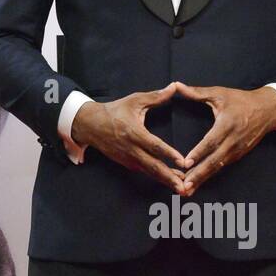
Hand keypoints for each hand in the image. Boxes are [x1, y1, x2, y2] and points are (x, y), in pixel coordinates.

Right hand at [70, 83, 189, 192]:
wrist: (91, 125)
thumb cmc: (114, 111)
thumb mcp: (134, 100)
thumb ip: (156, 96)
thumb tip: (175, 86)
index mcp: (134, 133)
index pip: (155, 146)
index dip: (169, 154)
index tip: (183, 162)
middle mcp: (132, 149)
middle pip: (153, 167)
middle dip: (169, 178)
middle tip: (184, 187)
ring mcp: (129, 159)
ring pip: (150, 173)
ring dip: (166, 181)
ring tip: (182, 189)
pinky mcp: (127, 164)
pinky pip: (145, 172)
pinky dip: (158, 177)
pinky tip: (171, 180)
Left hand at [175, 82, 275, 193]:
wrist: (267, 110)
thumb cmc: (241, 100)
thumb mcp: (220, 93)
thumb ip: (197, 92)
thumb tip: (176, 86)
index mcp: (227, 124)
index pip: (211, 141)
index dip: (199, 153)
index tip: (186, 163)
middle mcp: (233, 140)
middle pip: (214, 160)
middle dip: (199, 174)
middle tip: (184, 186)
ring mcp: (237, 150)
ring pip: (217, 167)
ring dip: (202, 179)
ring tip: (187, 190)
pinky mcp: (238, 155)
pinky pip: (222, 167)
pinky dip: (210, 176)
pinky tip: (198, 183)